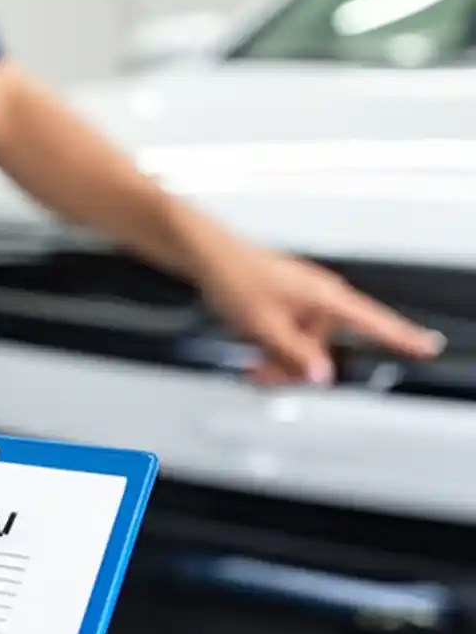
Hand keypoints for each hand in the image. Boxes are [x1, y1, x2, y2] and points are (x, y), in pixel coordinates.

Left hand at [198, 244, 444, 384]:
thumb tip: (321, 375)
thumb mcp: (265, 327)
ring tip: (253, 365)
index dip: (402, 337)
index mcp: (325, 298)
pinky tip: (255, 355)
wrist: (208, 258)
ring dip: (279, 361)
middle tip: (266, 374)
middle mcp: (320, 297)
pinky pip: (289, 335)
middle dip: (297, 367)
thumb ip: (295, 354)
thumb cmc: (236, 277)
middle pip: (325, 348)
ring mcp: (302, 301)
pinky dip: (274, 349)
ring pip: (302, 346)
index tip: (426, 347)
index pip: (374, 322)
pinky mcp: (286, 303)